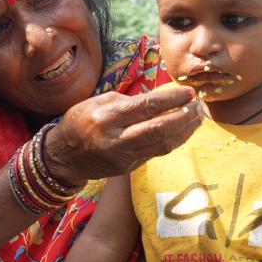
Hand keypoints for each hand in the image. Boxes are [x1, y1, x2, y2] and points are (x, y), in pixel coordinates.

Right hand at [44, 88, 200, 184]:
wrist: (63, 157)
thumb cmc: (79, 123)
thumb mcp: (96, 102)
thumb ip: (127, 101)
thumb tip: (158, 99)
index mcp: (107, 118)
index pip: (147, 106)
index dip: (172, 99)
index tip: (188, 92)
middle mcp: (116, 140)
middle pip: (160, 128)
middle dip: (184, 116)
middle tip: (198, 106)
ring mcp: (124, 157)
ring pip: (163, 145)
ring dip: (185, 131)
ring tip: (197, 118)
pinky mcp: (128, 168)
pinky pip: (156, 153)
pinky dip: (173, 141)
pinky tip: (182, 131)